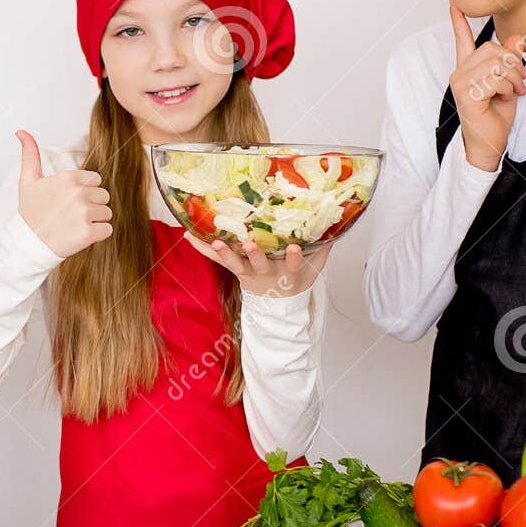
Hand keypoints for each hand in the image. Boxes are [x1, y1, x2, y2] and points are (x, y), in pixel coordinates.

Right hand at [15, 130, 112, 257]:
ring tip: (74, 225)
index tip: (68, 200)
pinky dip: (97, 234)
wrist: (28, 244)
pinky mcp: (89, 233)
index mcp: (68, 178)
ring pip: (106, 213)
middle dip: (92, 205)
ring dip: (95, 220)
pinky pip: (107, 229)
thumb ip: (30, 154)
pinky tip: (80, 235)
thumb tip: (21, 131)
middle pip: (103, 196)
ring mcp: (84, 214)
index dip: (84, 191)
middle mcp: (78, 194)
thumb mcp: (28, 181)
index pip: (95, 180)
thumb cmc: (30, 213)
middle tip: (71, 214)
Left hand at [183, 234, 333, 298]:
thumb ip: (324, 248)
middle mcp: (265, 273)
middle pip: (258, 265)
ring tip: (215, 242)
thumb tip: (337, 224)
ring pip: (234, 264)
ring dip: (224, 253)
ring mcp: (247, 272)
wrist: (278, 301)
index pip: (293, 266)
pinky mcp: (234, 268)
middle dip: (254, 254)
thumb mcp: (314, 269)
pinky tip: (188, 236)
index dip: (295, 259)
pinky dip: (202, 248)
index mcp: (287, 274)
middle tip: (249, 243)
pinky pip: (216, 260)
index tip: (297, 249)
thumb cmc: (297, 278)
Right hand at [448, 2, 525, 171]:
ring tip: (513, 91)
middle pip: (492, 49)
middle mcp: (460, 73)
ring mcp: (461, 83)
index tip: (454, 4)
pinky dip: (507, 88)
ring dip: (513, 78)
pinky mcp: (466, 94)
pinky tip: (504, 98)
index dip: (458, 21)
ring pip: (497, 64)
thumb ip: (510, 61)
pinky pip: (496, 79)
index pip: (462, 40)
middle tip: (520, 81)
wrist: (489, 143)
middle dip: (513, 64)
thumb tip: (516, 39)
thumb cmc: (495, 115)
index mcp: (468, 69)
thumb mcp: (508, 83)